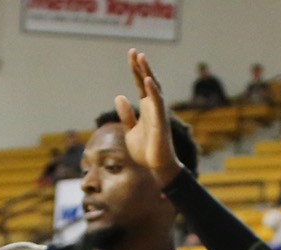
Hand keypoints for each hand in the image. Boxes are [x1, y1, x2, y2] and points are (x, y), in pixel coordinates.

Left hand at [114, 50, 183, 185]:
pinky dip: (152, 91)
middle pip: (147, 81)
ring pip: (153, 88)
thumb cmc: (146, 150)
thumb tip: (119, 96)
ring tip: (141, 58)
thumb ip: (126, 114)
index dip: (136, 69)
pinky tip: (147, 80)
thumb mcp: (130, 130)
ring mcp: (158, 112)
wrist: (157, 167)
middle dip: (141, 66)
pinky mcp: (161, 121)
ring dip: (147, 73)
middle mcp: (153, 106)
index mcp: (146, 107)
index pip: (140, 83)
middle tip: (134, 51)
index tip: (131, 55)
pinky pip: (157, 103)